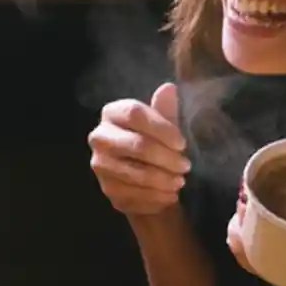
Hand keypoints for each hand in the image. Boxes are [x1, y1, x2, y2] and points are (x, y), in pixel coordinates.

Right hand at [88, 81, 190, 216]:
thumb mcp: (164, 125)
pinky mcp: (107, 189)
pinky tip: (170, 195)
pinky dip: (157, 196)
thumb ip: (166, 110)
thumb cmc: (156, 144)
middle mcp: (100, 137)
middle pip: (137, 145)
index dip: (161, 128)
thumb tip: (169, 88)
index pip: (134, 114)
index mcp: (112, 113)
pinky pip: (136, 194)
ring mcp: (100, 165)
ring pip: (137, 173)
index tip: (182, 143)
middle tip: (186, 166)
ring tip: (180, 181)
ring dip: (164, 179)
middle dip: (167, 157)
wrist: (142, 178)